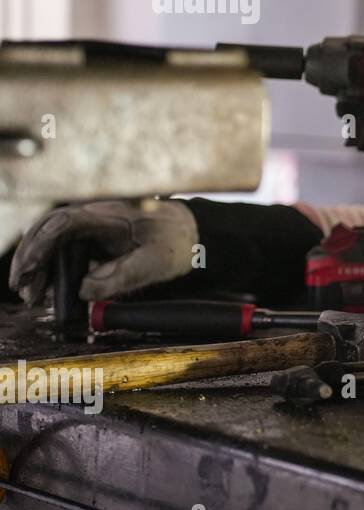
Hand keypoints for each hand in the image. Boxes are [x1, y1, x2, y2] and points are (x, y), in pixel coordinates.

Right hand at [8, 199, 198, 305]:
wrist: (195, 234)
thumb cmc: (178, 242)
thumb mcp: (155, 263)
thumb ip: (122, 276)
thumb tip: (85, 290)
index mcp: (108, 214)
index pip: (62, 223)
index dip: (40, 245)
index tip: (30, 269)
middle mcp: (94, 217)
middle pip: (48, 232)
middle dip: (30, 259)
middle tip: (23, 289)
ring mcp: (93, 228)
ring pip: (53, 243)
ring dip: (38, 267)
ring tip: (30, 295)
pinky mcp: (95, 241)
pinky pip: (65, 252)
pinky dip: (53, 269)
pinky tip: (47, 290)